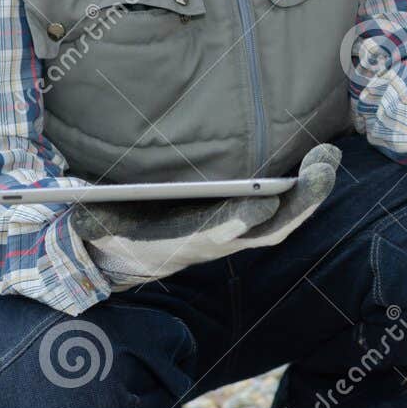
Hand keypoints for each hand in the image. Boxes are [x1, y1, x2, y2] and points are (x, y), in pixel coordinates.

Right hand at [71, 144, 341, 285]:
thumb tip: (77, 210)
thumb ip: (90, 219)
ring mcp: (237, 233)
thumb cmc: (108, 227)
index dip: (238, 221)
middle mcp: (217, 242)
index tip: (262, 202)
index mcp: (179, 243)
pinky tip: (322, 156)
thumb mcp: (94, 223)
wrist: (124, 252)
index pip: (214, 235)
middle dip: (300, 202)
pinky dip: (306, 185)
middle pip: (269, 229)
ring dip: (311, 191)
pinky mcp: (248, 218)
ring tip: (329, 156)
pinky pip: (285, 207)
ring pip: (284, 219)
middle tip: (323, 168)